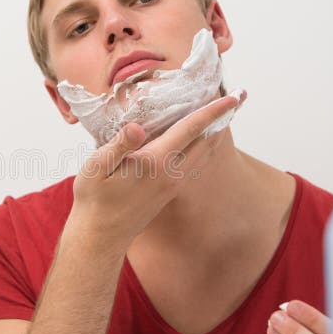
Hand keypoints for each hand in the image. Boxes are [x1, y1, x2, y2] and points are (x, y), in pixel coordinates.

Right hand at [67, 89, 246, 253]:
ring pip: (203, 154)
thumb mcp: (96, 168)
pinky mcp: (168, 192)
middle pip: (206, 141)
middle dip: (222, 118)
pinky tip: (198, 140)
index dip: (213, 110)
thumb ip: (118, 146)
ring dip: (214, 133)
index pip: (191, 129)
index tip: (234, 96)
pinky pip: (194, 163)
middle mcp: (171, 174)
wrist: (101, 237)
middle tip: (238, 97)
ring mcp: (172, 185)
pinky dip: (202, 146)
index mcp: (156, 163)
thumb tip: (137, 127)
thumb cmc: (94, 200)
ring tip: (222, 114)